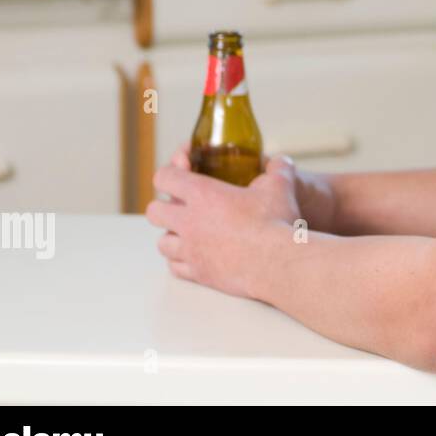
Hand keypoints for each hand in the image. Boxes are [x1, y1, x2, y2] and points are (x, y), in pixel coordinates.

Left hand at [147, 142, 302, 298]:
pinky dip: (182, 261)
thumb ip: (278, 167)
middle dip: (165, 206)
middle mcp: (189, 222)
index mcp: (203, 194)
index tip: (181, 171)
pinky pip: (175, 268)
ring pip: (162, 242)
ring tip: (189, 233)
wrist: (278, 263)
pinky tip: (196, 255)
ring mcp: (191, 250)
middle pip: (154, 211)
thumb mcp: (281, 185)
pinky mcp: (199, 274)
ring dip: (172, 236)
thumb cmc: (276, 222)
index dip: (170, 172)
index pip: (164, 177)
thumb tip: (280, 161)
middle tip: (183, 205)